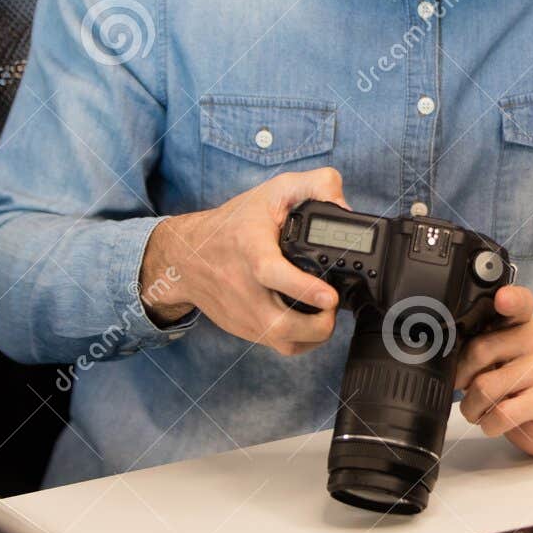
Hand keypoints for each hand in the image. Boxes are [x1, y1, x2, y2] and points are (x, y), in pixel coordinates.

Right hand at [139, 168, 347, 356]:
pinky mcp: (246, 330)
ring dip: (315, 335)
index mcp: (250, 250)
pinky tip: (312, 320)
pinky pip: (281, 347)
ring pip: (285, 343)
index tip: (330, 296)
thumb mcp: (275, 190)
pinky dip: (303, 339)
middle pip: (282, 326)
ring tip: (325, 311)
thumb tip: (345, 207)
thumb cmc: (235, 223)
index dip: (304, 288)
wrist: (187, 257)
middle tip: (332, 302)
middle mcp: (244, 288)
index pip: (271, 273)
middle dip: (320, 324)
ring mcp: (244, 314)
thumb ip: (316, 185)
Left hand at [453, 285, 532, 455]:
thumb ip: (474, 344)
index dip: (510, 298)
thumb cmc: (513, 384)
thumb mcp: (492, 357)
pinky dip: (488, 424)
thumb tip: (445, 351)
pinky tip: (495, 420)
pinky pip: (502, 413)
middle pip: (481, 350)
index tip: (502, 299)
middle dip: (462, 378)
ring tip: (481, 408)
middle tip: (467, 388)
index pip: (519, 301)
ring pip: (486, 387)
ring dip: (472, 407)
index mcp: (522, 320)